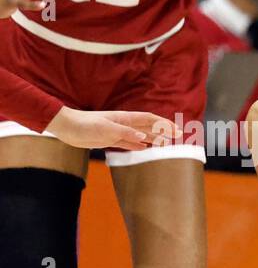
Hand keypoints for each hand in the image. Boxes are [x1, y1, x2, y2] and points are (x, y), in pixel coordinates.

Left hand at [45, 107, 180, 150]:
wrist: (66, 127)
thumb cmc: (84, 125)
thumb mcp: (105, 129)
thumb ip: (125, 133)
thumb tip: (143, 139)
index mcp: (125, 119)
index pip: (150, 120)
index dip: (165, 124)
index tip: (178, 130)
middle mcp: (125, 125)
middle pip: (149, 127)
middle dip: (165, 130)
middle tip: (180, 135)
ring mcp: (118, 132)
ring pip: (142, 135)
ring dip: (155, 138)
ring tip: (167, 143)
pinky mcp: (111, 140)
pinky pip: (130, 143)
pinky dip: (140, 146)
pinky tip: (145, 149)